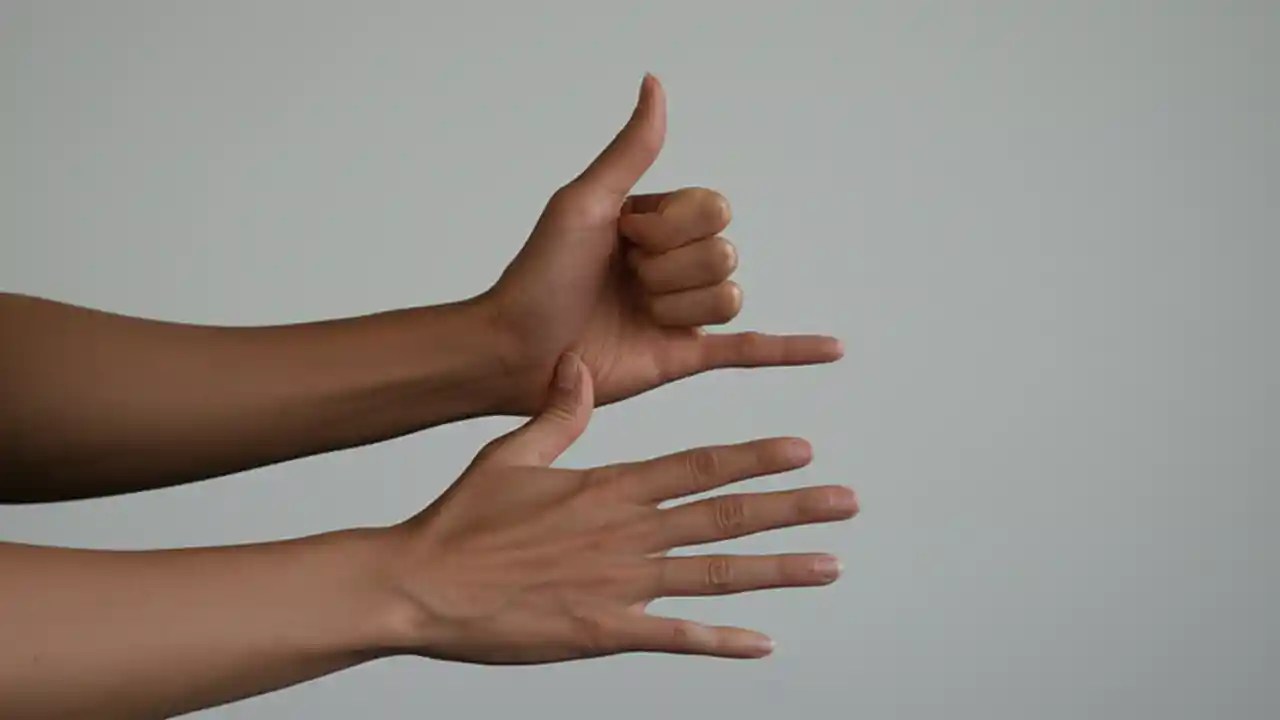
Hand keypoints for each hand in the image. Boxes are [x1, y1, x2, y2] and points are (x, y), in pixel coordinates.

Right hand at [382, 354, 857, 662]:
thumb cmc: (460, 520)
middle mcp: (626, 532)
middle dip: (791, 508)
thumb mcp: (510, 453)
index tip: (802, 449)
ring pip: (715, 574)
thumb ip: (557, 414)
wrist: (421, 583)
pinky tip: (763, 643)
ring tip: (829, 563)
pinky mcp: (601, 631)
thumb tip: (581, 367)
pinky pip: (674, 637)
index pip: (699, 466)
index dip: (754, 457)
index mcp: (609, 488)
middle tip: (846, 502)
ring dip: (777, 569)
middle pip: (725, 516)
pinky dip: (721, 641)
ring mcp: (619, 584)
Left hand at [481, 74, 842, 411]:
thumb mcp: (585, 202)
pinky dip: (795, 349)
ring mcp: (684, 310)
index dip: (669, 227)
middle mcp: (676, 262)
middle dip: (670, 269)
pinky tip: (833, 348)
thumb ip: (633, 150)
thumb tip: (655, 84)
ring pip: (729, 297)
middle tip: (623, 281)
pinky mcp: (686, 355)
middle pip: (725, 253)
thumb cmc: (539, 275)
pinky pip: (752, 349)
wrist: (515, 349)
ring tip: (635, 313)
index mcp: (658, 221)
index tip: (620, 238)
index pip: (712, 210)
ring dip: (678, 306)